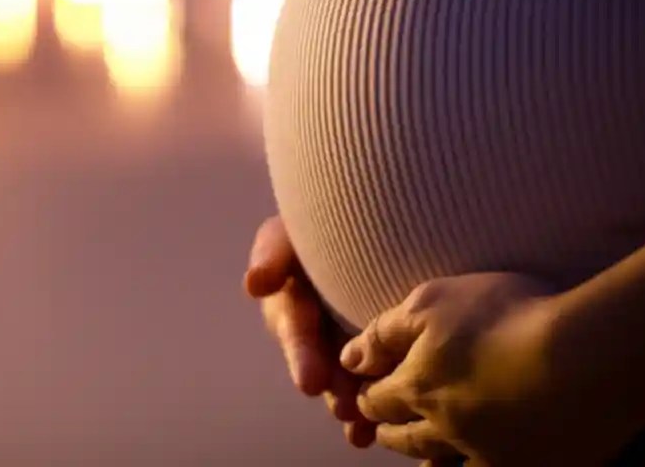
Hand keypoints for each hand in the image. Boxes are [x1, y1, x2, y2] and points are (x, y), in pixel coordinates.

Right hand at [245, 216, 376, 447]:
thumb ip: (271, 254)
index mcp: (293, 305)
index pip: (296, 330)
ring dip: (356, 403)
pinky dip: (384, 400)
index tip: (311, 382)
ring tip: (368, 425)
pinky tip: (389, 424)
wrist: (373, 218)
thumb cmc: (322, 222)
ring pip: (351, 378)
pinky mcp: (385, 347)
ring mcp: (350, 343)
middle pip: (324, 364)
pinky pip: (384, 376)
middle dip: (334, 388)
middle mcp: (317, 332)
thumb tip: (255, 285)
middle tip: (348, 408)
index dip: (303, 355)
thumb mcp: (289, 233)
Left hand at [342, 272, 624, 465]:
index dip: (368, 395)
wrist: (588, 358)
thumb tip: (348, 358)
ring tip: (427, 460)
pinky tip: (484, 465)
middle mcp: (446, 428)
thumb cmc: (507, 317)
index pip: (378, 400)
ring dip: (430, 460)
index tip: (365, 394)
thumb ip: (385, 331)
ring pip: (445, 465)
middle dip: (390, 432)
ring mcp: (489, 454)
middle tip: (382, 432)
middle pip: (406, 438)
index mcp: (418, 387)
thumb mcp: (432, 302)